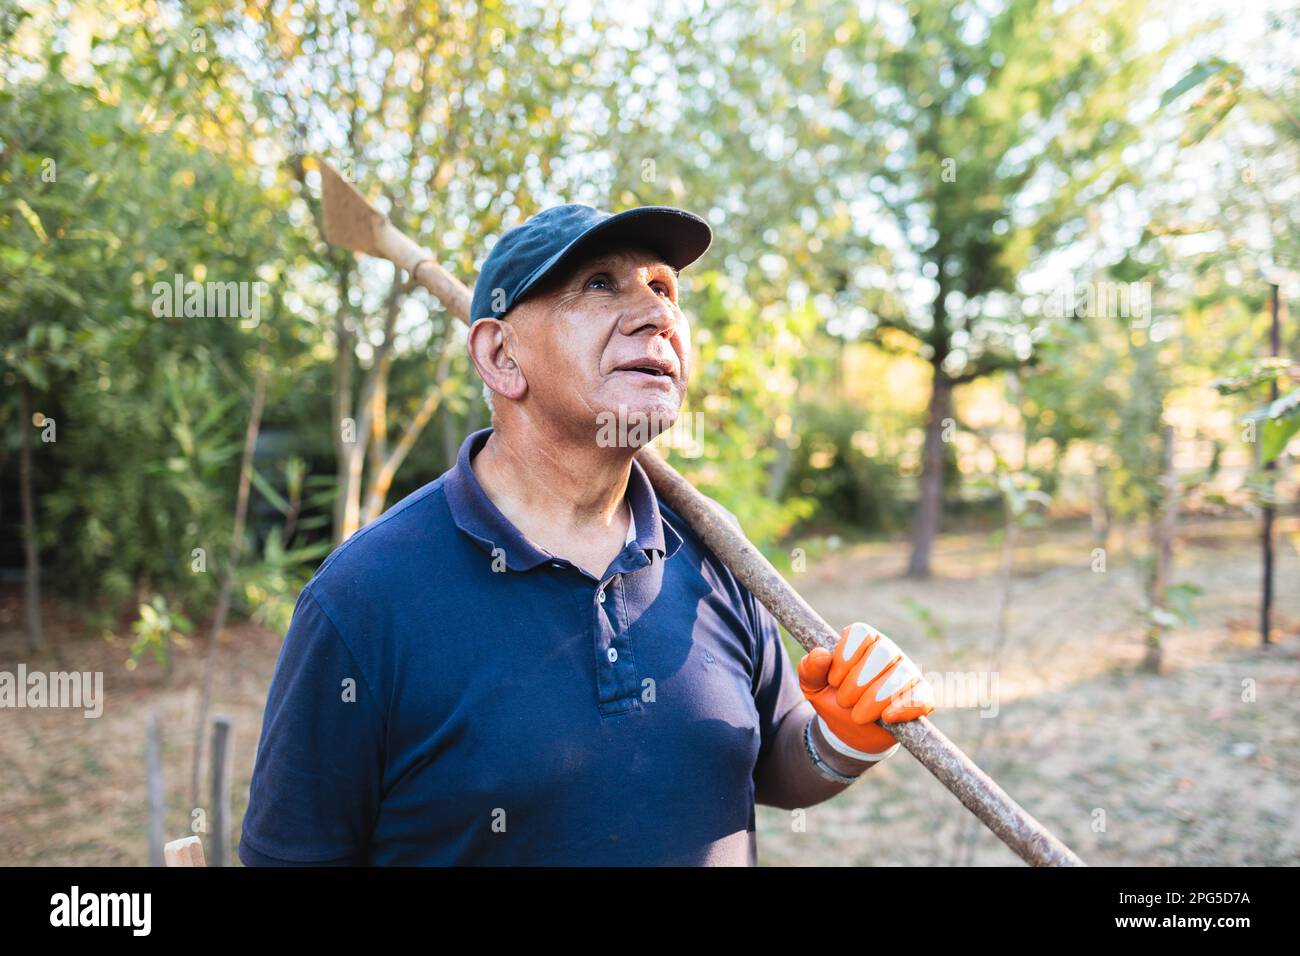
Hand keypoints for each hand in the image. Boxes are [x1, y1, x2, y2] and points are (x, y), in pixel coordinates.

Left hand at [798, 622, 934, 762]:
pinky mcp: (921, 696)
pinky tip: (887, 717)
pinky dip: (905, 707)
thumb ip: (810, 669)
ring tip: (858, 716)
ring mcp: (908, 672)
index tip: (833, 680)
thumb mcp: (813, 686)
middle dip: (859, 681)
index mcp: (862, 642)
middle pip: (883, 652)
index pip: (861, 633)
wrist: (850, 731)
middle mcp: (889, 652)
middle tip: (844, 701)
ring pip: (901, 675)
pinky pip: (922, 696)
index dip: (846, 656)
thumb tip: (822, 655)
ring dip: (877, 697)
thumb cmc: (833, 699)